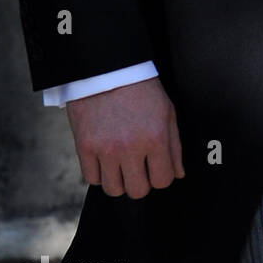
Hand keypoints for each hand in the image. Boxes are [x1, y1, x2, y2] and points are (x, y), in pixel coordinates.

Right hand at [65, 76, 184, 198]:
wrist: (108, 70)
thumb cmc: (142, 90)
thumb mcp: (167, 112)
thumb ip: (174, 146)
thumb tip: (178, 174)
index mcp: (155, 138)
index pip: (163, 181)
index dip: (161, 176)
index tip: (156, 167)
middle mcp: (131, 147)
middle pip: (138, 191)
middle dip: (141, 182)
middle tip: (138, 167)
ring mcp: (105, 149)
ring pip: (113, 190)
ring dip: (119, 180)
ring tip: (121, 163)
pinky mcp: (85, 148)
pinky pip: (92, 180)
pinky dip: (99, 173)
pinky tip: (105, 159)